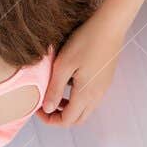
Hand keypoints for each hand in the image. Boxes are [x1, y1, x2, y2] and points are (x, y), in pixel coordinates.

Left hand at [39, 9, 127, 126]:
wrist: (109, 26)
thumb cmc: (85, 42)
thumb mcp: (63, 66)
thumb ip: (55, 90)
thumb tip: (47, 109)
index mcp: (86, 94)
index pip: (67, 120)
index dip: (50, 120)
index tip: (37, 109)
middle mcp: (97, 95)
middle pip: (78, 118)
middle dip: (59, 116)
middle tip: (44, 103)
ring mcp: (104, 87)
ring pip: (85, 109)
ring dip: (69, 107)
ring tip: (54, 92)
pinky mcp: (105, 79)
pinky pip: (91, 98)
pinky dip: (77, 98)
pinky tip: (68, 82)